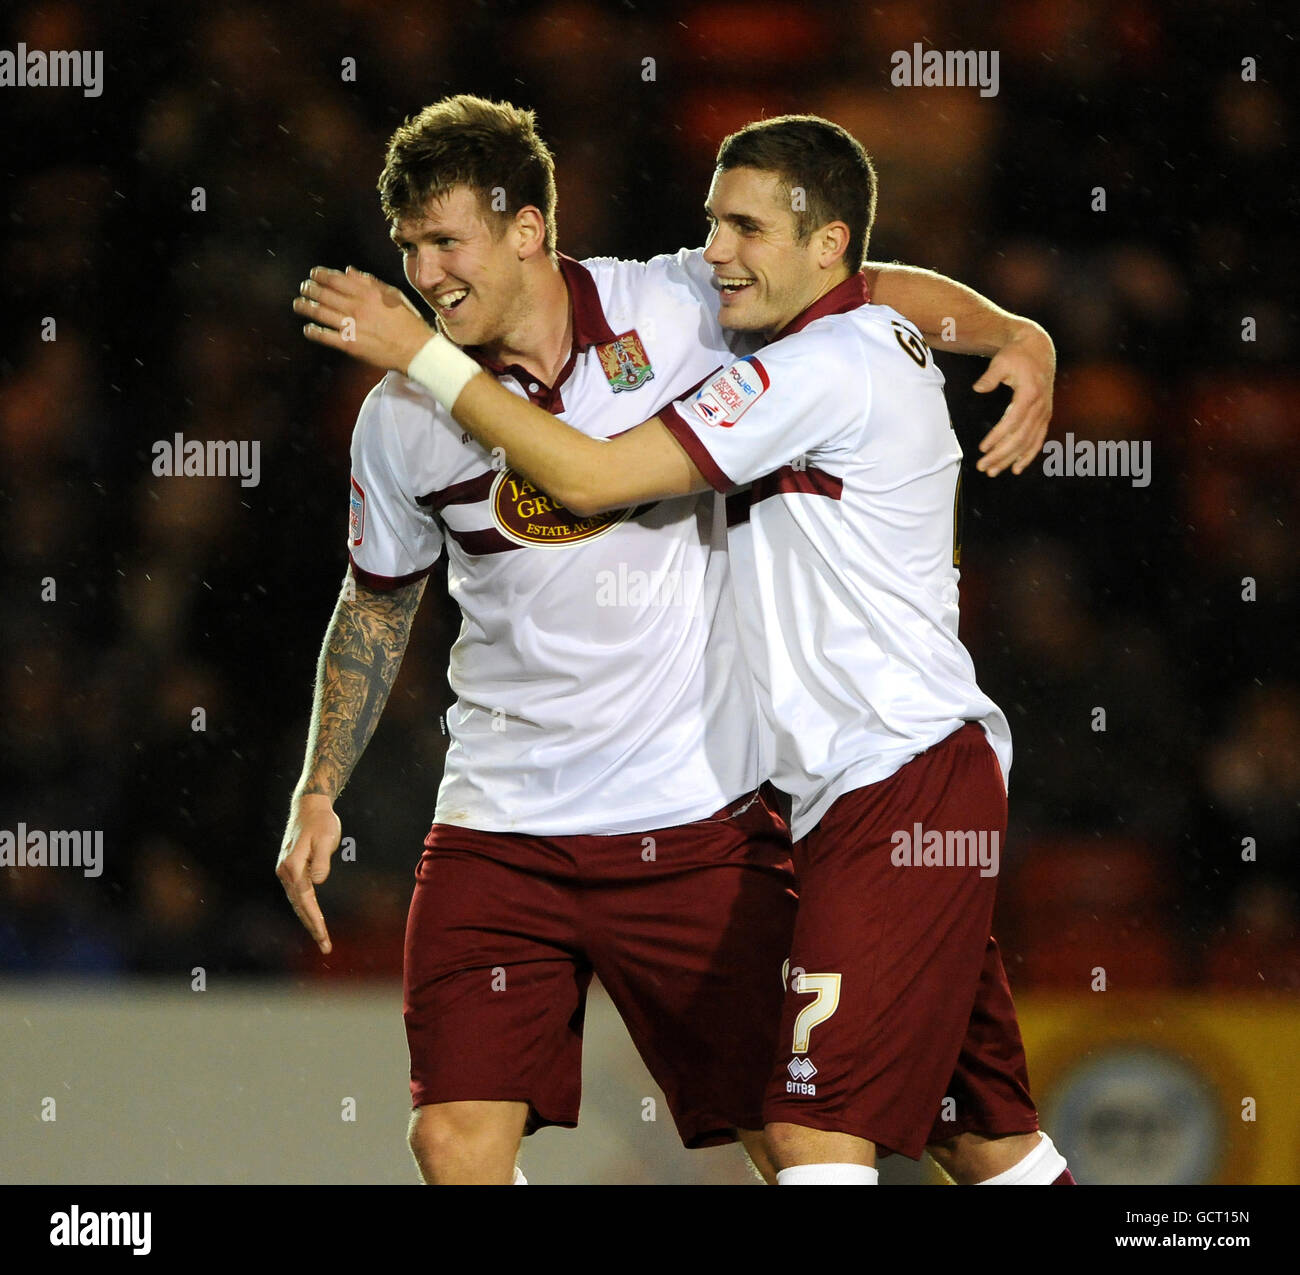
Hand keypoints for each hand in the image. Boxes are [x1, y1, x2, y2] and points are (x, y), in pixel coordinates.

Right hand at [276, 793, 342, 953]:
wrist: (309, 807)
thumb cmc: (321, 822)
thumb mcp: (326, 838)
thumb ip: (322, 860)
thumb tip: (318, 882)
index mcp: (293, 865)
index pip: (305, 900)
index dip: (315, 920)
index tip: (323, 936)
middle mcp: (285, 871)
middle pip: (299, 905)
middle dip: (313, 926)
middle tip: (326, 946)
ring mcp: (285, 870)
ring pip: (297, 901)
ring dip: (308, 919)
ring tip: (321, 937)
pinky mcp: (289, 869)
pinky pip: (297, 894)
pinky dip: (305, 908)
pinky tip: (312, 918)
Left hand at [293, 266, 433, 372]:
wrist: (415, 350)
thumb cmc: (407, 321)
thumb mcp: (392, 295)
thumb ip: (369, 282)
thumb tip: (348, 271)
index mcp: (367, 293)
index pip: (334, 279)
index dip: (319, 274)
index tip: (313, 274)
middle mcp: (356, 307)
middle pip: (322, 293)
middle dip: (309, 288)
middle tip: (304, 288)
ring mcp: (351, 326)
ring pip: (319, 312)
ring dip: (305, 306)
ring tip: (299, 304)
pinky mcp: (349, 344)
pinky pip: (324, 336)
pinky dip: (312, 331)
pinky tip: (308, 328)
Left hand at [973, 321, 1055, 475]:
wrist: (1038, 349)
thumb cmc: (1016, 355)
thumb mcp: (1001, 361)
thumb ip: (990, 376)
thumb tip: (978, 388)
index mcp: (1030, 394)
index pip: (1012, 422)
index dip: (998, 437)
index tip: (982, 448)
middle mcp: (1040, 407)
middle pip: (1020, 437)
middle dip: (1001, 455)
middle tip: (983, 467)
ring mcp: (1045, 413)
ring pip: (1028, 443)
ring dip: (1011, 459)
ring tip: (993, 471)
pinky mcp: (1045, 416)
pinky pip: (1038, 440)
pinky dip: (1028, 456)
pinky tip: (1016, 468)